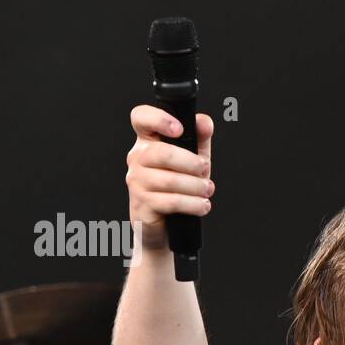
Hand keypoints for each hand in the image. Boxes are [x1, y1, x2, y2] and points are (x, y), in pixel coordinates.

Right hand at [125, 106, 214, 254]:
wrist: (165, 225)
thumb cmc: (178, 187)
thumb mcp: (193, 159)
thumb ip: (199, 139)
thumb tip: (204, 122)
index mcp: (148, 141)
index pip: (141, 118)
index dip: (158, 119)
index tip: (180, 130)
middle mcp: (137, 158)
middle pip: (162, 153)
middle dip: (192, 163)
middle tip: (206, 171)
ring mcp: (136, 181)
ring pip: (169, 180)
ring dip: (196, 186)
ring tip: (207, 190)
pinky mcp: (142, 204)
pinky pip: (171, 202)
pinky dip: (193, 204)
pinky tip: (203, 206)